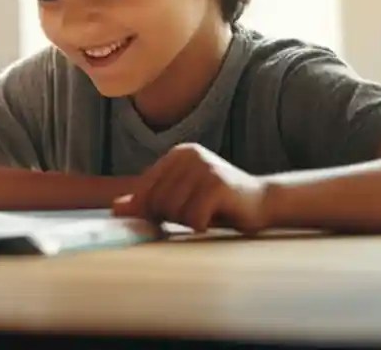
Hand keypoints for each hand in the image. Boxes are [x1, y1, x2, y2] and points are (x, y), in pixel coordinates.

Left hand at [112, 143, 269, 233]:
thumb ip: (150, 201)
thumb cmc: (218, 204)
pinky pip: (193, 216)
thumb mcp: (180, 198)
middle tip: (192, 217)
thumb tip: (116, 208)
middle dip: (171, 217)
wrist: (263, 203)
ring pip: (172, 210)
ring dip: (187, 222)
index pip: (145, 188)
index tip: (163, 219)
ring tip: (204, 215)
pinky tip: (213, 219)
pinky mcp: (218, 183)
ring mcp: (204, 167)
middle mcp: (189, 155)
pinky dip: (200, 225)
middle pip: (156, 201)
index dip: (149, 210)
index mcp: (177, 154)